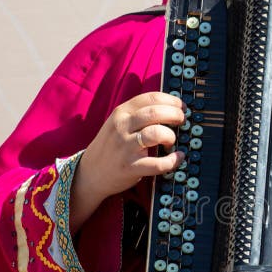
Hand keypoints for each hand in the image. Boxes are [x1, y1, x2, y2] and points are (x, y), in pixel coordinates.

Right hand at [70, 92, 186, 231]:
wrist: (91, 173)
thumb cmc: (111, 146)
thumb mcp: (118, 123)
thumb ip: (138, 114)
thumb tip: (169, 107)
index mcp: (121, 113)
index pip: (150, 98)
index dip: (171, 101)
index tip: (181, 106)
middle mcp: (122, 127)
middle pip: (155, 113)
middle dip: (175, 115)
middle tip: (181, 121)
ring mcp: (125, 147)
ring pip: (157, 134)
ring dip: (171, 136)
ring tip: (171, 142)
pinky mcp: (131, 167)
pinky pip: (158, 163)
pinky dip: (173, 161)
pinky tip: (178, 158)